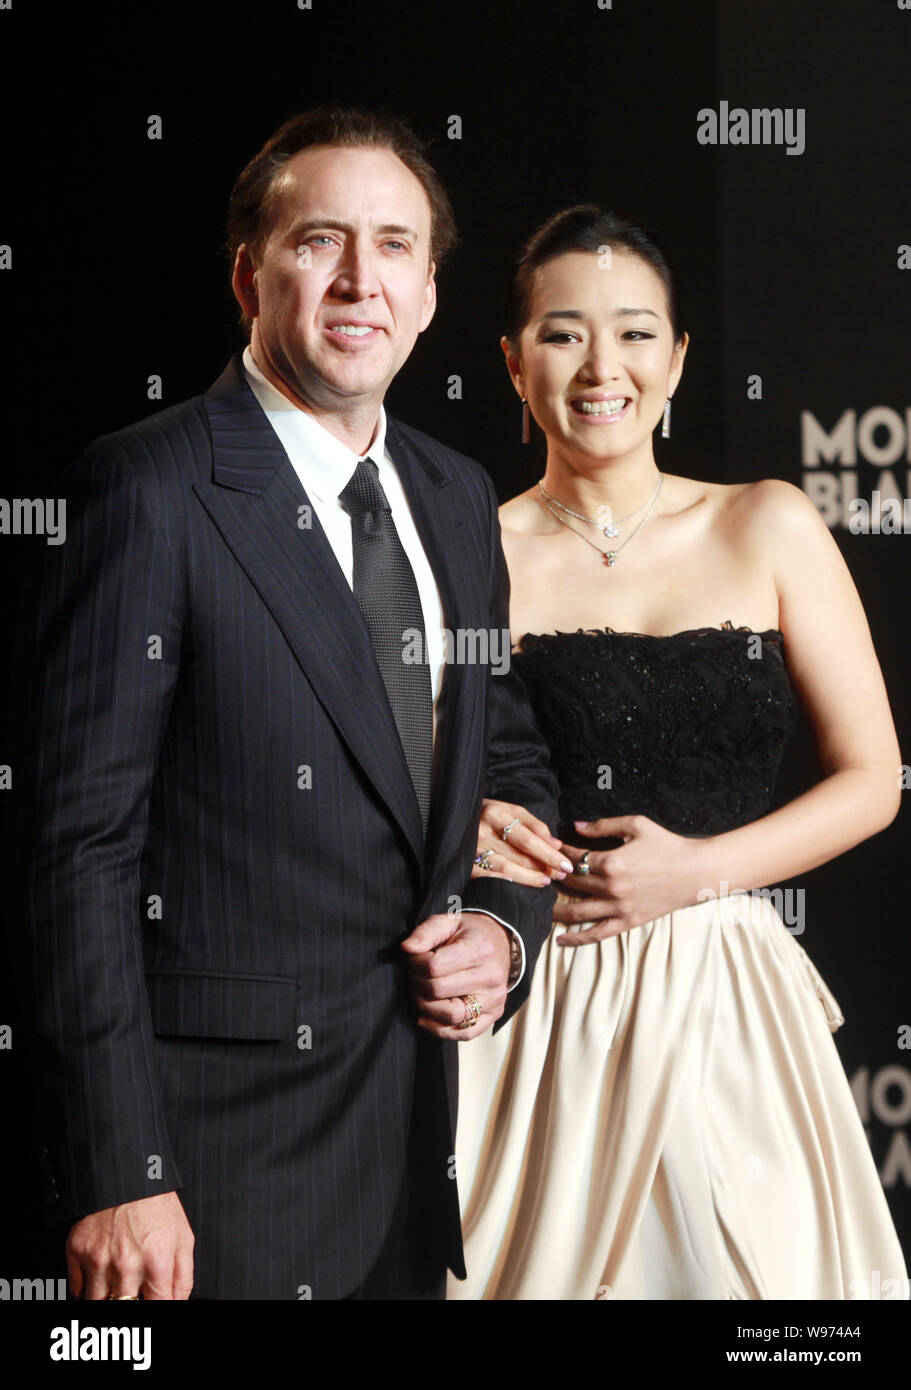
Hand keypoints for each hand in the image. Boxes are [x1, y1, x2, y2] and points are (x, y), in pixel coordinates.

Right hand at [66, 1191, 194, 1299]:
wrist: (125, 1175)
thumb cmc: (157, 1206)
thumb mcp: (183, 1238)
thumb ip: (183, 1278)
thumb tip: (177, 1304)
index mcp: (156, 1263)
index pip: (157, 1308)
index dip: (157, 1309)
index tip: (152, 1301)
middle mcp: (126, 1266)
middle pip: (122, 1310)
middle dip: (129, 1304)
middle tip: (131, 1294)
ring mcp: (98, 1260)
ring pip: (96, 1305)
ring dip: (106, 1299)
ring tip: (115, 1287)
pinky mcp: (77, 1252)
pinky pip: (77, 1290)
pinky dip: (87, 1289)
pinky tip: (99, 1277)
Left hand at [400, 911, 511, 1039]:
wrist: (500, 944)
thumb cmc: (470, 934)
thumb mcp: (448, 922)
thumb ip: (425, 932)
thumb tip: (407, 949)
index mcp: (480, 950)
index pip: (434, 966)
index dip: (415, 963)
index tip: (414, 957)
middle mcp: (491, 977)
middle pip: (437, 991)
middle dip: (416, 983)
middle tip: (415, 974)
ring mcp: (494, 1000)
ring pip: (449, 1016)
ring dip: (425, 1007)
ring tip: (421, 993)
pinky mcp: (493, 1015)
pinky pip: (464, 1033)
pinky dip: (440, 1030)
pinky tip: (426, 1018)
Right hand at [471, 798, 571, 886]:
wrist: (455, 817)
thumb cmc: (490, 815)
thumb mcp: (512, 811)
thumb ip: (535, 826)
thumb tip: (556, 845)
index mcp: (496, 814)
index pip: (529, 839)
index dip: (549, 854)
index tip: (566, 865)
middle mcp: (482, 831)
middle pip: (519, 855)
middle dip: (543, 867)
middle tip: (560, 875)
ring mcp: (472, 848)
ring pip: (506, 868)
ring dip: (529, 878)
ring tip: (545, 881)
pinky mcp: (464, 864)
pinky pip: (486, 876)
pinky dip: (501, 881)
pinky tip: (515, 886)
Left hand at [553, 815, 708, 945]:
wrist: (696, 871)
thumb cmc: (667, 844)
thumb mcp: (636, 825)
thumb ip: (604, 825)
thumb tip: (576, 826)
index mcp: (611, 862)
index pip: (574, 858)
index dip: (560, 852)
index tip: (552, 848)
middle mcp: (611, 887)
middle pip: (572, 884)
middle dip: (555, 877)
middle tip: (544, 874)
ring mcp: (619, 907)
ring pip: (578, 911)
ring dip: (556, 909)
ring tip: (542, 906)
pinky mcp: (628, 921)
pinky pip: (598, 934)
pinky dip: (577, 938)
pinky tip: (560, 939)